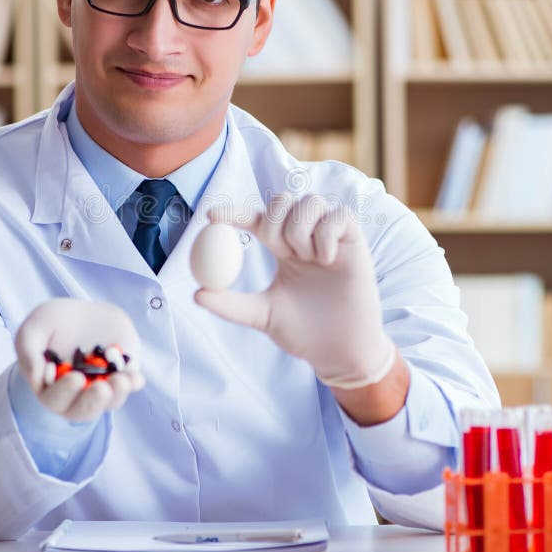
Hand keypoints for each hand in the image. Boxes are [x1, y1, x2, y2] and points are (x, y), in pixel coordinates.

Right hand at [15, 298, 144, 420]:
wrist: (86, 311)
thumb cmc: (56, 322)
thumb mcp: (34, 328)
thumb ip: (29, 352)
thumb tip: (39, 379)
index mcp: (51, 388)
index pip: (54, 399)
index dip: (64, 392)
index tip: (75, 377)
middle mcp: (77, 394)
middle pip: (84, 410)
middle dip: (93, 401)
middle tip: (101, 388)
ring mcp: (103, 386)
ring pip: (110, 402)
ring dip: (117, 394)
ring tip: (123, 381)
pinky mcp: (123, 375)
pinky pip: (130, 385)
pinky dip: (134, 383)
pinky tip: (136, 378)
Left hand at [195, 194, 395, 388]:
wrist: (339, 351)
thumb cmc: (303, 332)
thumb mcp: (262, 316)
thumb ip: (231, 305)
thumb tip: (196, 294)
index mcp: (281, 248)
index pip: (256, 219)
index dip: (233, 212)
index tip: (212, 218)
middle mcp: (305, 236)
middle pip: (282, 200)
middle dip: (274, 220)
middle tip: (278, 250)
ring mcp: (330, 236)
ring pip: (310, 201)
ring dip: (300, 227)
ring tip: (307, 258)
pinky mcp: (355, 241)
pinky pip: (339, 215)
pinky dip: (326, 233)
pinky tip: (328, 259)